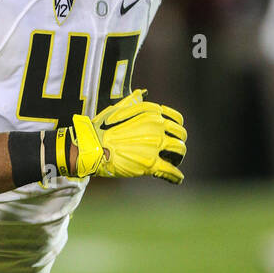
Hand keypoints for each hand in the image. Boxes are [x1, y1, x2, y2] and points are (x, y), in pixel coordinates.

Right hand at [71, 89, 186, 182]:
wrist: (92, 146)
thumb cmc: (102, 128)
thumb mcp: (118, 108)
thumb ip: (133, 102)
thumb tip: (141, 93)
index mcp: (152, 113)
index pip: (176, 118)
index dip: (176, 127)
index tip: (172, 133)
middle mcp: (158, 126)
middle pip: (181, 134)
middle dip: (179, 142)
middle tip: (173, 150)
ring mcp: (156, 145)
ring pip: (180, 150)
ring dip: (179, 157)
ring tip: (174, 162)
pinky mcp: (151, 163)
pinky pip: (170, 170)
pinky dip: (176, 176)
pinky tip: (178, 179)